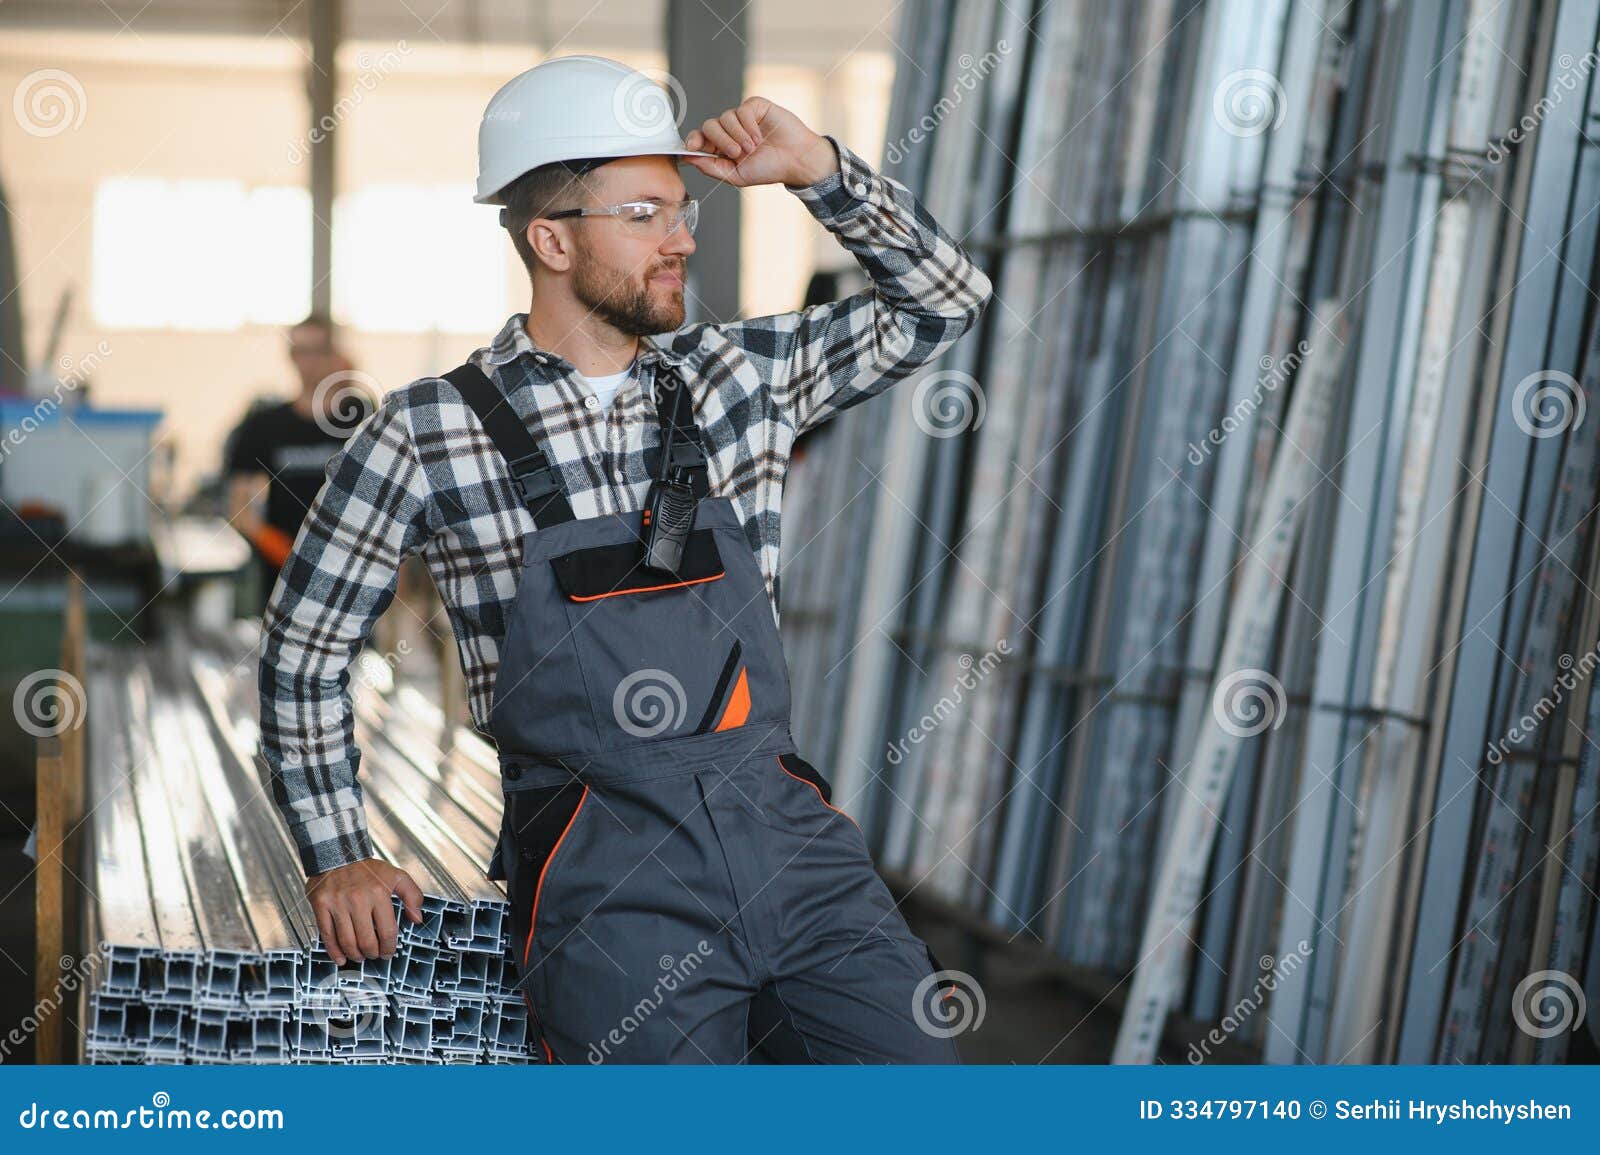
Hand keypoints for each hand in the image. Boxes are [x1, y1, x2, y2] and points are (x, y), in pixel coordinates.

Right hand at [305, 856, 423, 963]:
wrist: (338, 852)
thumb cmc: (367, 868)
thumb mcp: (396, 875)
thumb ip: (412, 895)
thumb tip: (417, 918)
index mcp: (378, 893)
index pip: (387, 930)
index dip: (389, 947)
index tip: (388, 952)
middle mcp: (358, 899)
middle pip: (366, 940)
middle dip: (372, 954)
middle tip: (374, 956)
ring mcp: (338, 903)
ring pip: (347, 941)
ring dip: (355, 955)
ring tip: (360, 957)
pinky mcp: (321, 905)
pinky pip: (327, 935)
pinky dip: (334, 951)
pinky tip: (340, 957)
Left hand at [683, 97, 838, 189]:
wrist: (796, 161)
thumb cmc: (769, 169)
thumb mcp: (736, 176)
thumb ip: (711, 167)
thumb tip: (688, 157)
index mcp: (722, 148)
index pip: (700, 139)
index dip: (693, 140)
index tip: (692, 146)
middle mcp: (730, 131)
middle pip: (709, 126)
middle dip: (720, 140)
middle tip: (736, 153)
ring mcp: (742, 118)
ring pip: (725, 117)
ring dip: (738, 135)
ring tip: (753, 147)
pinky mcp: (755, 106)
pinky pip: (742, 110)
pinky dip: (748, 124)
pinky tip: (759, 136)